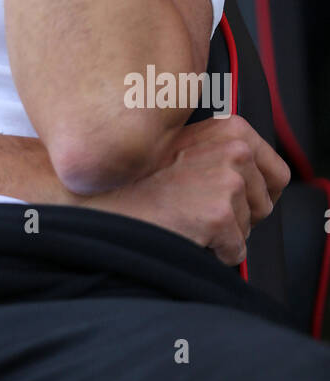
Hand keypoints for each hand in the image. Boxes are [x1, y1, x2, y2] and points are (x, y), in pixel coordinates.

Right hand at [77, 117, 290, 266]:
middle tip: (197, 207)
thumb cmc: (137, 176)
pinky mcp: (219, 214)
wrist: (103, 196)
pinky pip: (235, 251)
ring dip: (221, 233)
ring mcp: (228, 181)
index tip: (234, 200)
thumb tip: (251, 174)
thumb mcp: (184, 143)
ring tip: (184, 215)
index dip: (258, 193)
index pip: (277, 172)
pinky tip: (183, 230)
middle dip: (239, 216)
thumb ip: (222, 149)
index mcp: (231, 128)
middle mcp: (235, 149)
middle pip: (266, 204)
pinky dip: (213, 252)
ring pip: (248, 229)